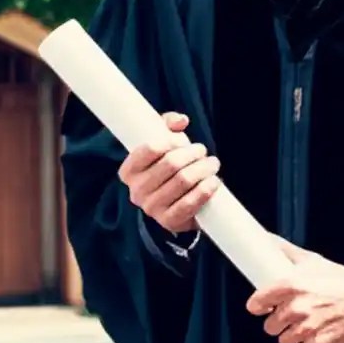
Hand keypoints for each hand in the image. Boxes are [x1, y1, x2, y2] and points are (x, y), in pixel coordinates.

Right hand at [117, 112, 220, 232]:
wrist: (175, 202)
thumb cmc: (167, 166)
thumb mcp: (163, 142)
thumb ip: (167, 124)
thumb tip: (181, 121)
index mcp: (129, 171)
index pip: (150, 149)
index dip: (171, 141)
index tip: (182, 140)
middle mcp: (137, 191)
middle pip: (171, 164)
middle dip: (193, 153)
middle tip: (202, 150)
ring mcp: (152, 209)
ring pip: (183, 181)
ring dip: (203, 169)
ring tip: (212, 163)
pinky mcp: (169, 222)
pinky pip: (189, 204)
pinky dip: (204, 190)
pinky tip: (214, 181)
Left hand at [246, 236, 343, 342]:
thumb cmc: (343, 279)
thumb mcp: (313, 261)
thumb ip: (286, 252)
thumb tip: (267, 240)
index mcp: (293, 284)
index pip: (257, 302)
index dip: (258, 305)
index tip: (262, 307)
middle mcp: (298, 306)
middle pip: (269, 326)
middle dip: (278, 321)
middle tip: (290, 315)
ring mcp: (309, 327)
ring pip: (284, 341)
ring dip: (292, 335)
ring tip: (305, 325)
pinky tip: (315, 334)